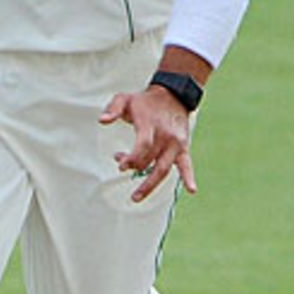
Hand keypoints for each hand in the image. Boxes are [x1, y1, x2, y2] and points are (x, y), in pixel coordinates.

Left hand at [100, 85, 196, 202]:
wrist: (173, 95)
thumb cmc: (144, 101)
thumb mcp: (125, 99)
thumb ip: (112, 109)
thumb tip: (102, 121)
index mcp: (150, 125)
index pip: (143, 146)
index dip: (132, 158)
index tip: (121, 165)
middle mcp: (165, 136)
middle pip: (149, 160)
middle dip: (134, 166)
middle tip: (122, 166)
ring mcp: (175, 143)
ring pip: (163, 168)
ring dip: (149, 184)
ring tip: (136, 198)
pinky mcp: (183, 148)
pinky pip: (186, 165)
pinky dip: (189, 177)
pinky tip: (192, 190)